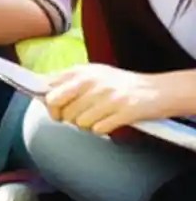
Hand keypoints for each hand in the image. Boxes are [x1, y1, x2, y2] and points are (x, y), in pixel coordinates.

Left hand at [45, 64, 167, 134]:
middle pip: (58, 106)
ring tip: (97, 118)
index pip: (49, 87)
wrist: (158, 90)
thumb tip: (43, 93)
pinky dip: (100, 130)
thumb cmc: (120, 85)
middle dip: (63, 117)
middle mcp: (92, 81)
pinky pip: (97, 129)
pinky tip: (109, 122)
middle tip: (73, 118)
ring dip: (85, 125)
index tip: (54, 108)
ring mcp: (107, 96)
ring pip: (77, 121)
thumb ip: (68, 82)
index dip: (48, 102)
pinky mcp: (123, 111)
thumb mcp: (92, 75)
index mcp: (81, 71)